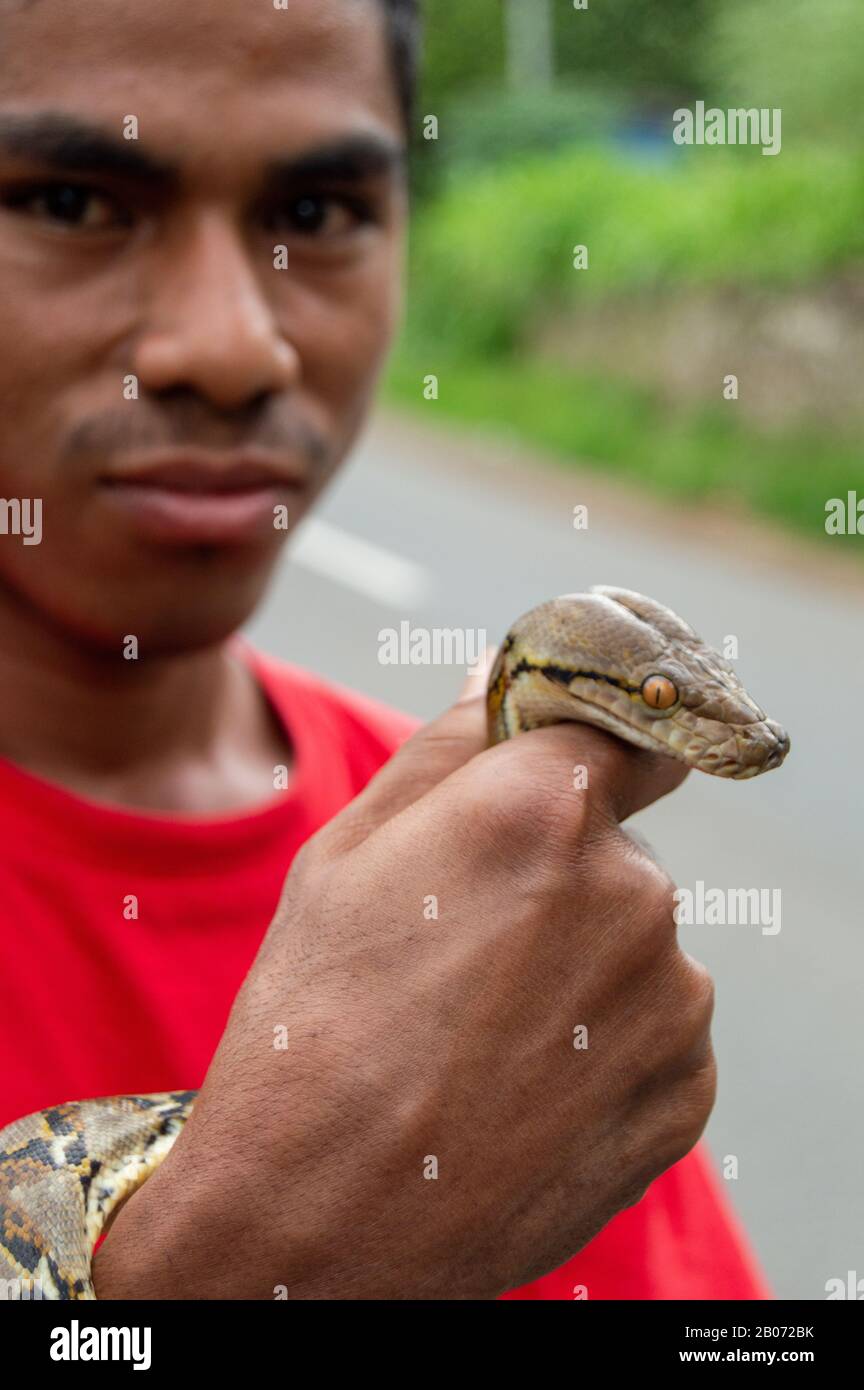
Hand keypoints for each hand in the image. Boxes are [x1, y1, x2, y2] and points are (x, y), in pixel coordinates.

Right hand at [94, 676, 713, 1298]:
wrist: (320, 1220)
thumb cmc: (314, 1022)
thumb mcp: (344, 855)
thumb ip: (444, 747)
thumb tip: (503, 682)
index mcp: (544, 810)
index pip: (621, 726)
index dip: (585, 751)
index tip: (564, 778)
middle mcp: (633, 891)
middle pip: (616, 847)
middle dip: (557, 877)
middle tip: (464, 952)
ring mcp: (670, 997)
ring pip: (635, 943)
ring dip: (581, 966)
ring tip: (482, 1034)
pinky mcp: (685, 1088)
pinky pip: (654, 1030)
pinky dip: (603, 1044)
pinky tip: (520, 1085)